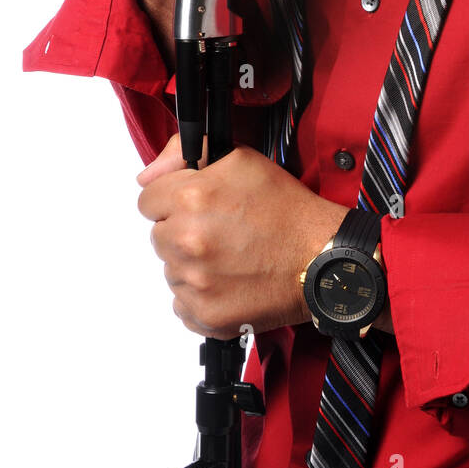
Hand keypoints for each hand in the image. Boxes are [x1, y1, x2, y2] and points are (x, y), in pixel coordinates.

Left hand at [137, 135, 355, 336]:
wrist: (321, 258)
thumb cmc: (287, 210)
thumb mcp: (241, 160)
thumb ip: (186, 153)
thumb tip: (147, 176)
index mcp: (191, 198)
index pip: (148, 201)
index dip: (172, 200)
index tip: (195, 206)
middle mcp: (187, 241)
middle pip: (159, 237)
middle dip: (182, 231)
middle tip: (221, 231)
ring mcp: (195, 282)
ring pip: (171, 270)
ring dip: (192, 264)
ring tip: (230, 257)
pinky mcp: (205, 314)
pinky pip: (182, 304)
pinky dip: (201, 296)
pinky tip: (229, 282)